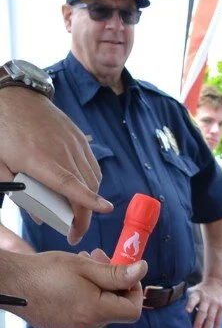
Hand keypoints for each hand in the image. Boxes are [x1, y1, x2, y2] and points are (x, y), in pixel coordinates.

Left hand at [0, 87, 111, 244]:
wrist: (16, 96)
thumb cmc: (5, 130)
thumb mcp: (0, 163)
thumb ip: (16, 190)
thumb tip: (38, 216)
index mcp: (41, 160)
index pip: (71, 184)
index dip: (89, 200)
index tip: (105, 210)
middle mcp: (63, 153)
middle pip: (86, 189)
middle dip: (84, 216)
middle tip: (75, 231)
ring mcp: (75, 145)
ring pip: (93, 180)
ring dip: (89, 199)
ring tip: (77, 209)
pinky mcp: (81, 140)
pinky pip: (93, 168)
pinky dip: (92, 183)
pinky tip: (82, 188)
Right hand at [1, 247, 144, 327]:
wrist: (10, 283)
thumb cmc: (44, 272)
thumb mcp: (84, 267)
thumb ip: (116, 273)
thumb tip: (142, 270)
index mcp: (95, 313)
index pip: (133, 311)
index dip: (134, 291)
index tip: (126, 273)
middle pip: (116, 309)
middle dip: (114, 284)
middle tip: (100, 258)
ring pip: (101, 311)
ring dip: (100, 288)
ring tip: (84, 265)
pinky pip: (87, 316)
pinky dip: (87, 299)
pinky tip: (73, 282)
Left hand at [186, 276, 221, 327]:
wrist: (218, 282)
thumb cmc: (201, 290)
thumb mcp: (194, 290)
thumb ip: (188, 299)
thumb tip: (178, 313)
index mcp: (197, 294)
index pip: (193, 300)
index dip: (190, 305)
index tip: (187, 311)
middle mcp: (207, 299)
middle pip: (203, 312)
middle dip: (199, 322)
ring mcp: (215, 304)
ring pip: (211, 318)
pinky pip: (218, 320)